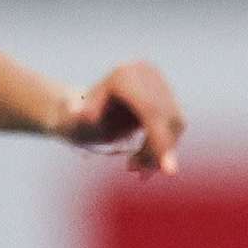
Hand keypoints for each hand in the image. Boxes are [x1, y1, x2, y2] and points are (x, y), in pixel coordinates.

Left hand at [53, 61, 184, 174]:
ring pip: (174, 125)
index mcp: (123, 76)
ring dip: (159, 151)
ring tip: (134, 167)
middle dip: (157, 152)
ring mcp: (158, 80)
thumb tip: (85, 116)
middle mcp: (145, 73)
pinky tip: (143, 158)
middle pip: (165, 120)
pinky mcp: (167, 92)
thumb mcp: (73, 116)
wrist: (83, 106)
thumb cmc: (76, 115)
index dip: (162, 142)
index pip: (150, 112)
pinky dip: (163, 145)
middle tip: (139, 175)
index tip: (170, 172)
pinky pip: (175, 125)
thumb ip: (77, 113)